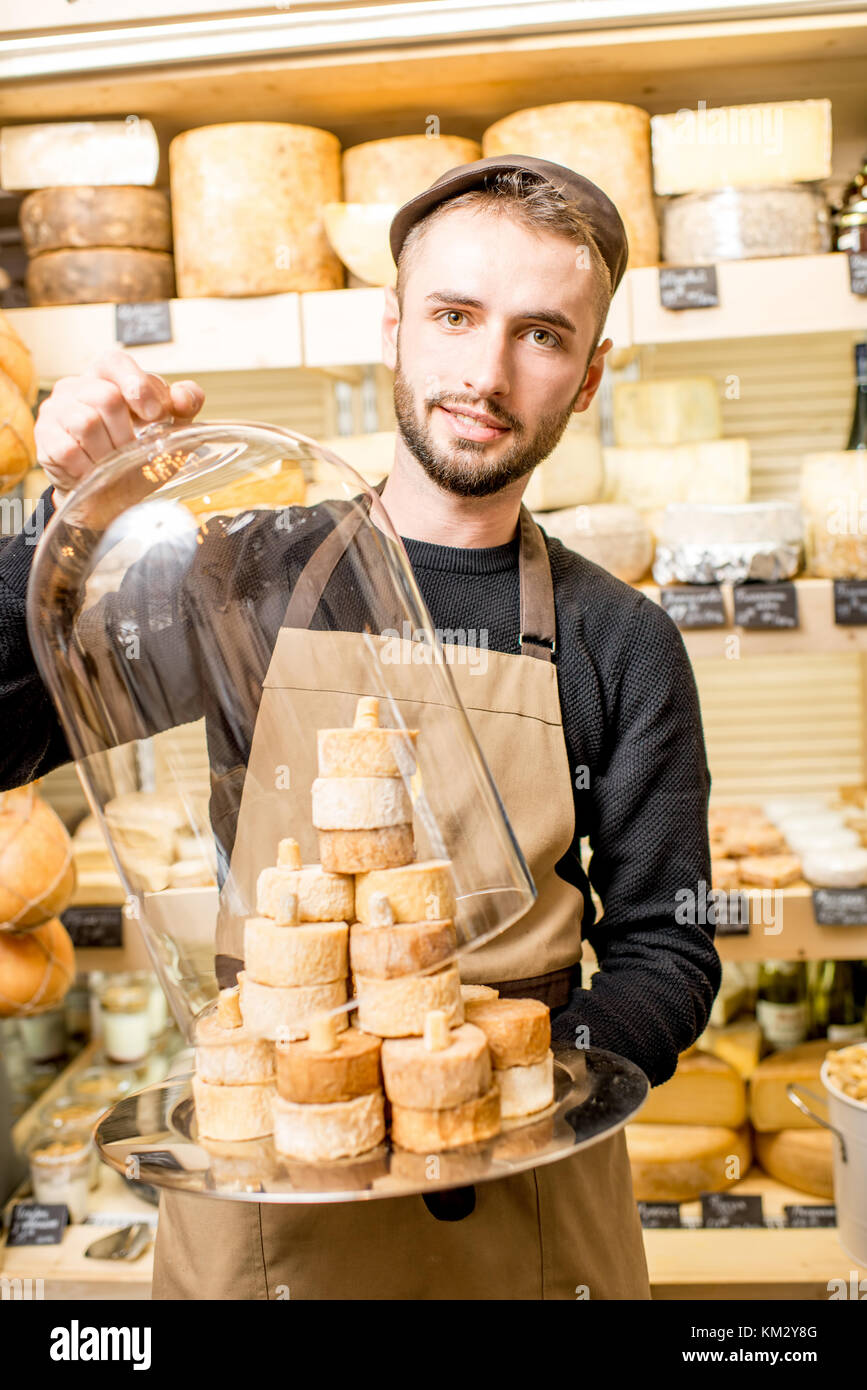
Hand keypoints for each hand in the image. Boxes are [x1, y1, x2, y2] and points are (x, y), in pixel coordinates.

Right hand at [34, 349, 204, 504]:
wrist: (108, 497)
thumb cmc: (136, 457)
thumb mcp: (169, 432)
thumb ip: (184, 408)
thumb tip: (184, 397)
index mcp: (106, 377)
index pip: (115, 362)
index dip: (137, 385)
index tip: (154, 415)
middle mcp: (76, 386)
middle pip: (105, 396)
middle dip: (127, 433)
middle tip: (131, 451)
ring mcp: (55, 410)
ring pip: (86, 423)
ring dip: (108, 452)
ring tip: (111, 463)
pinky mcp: (45, 437)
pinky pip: (69, 450)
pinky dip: (89, 468)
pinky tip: (93, 472)